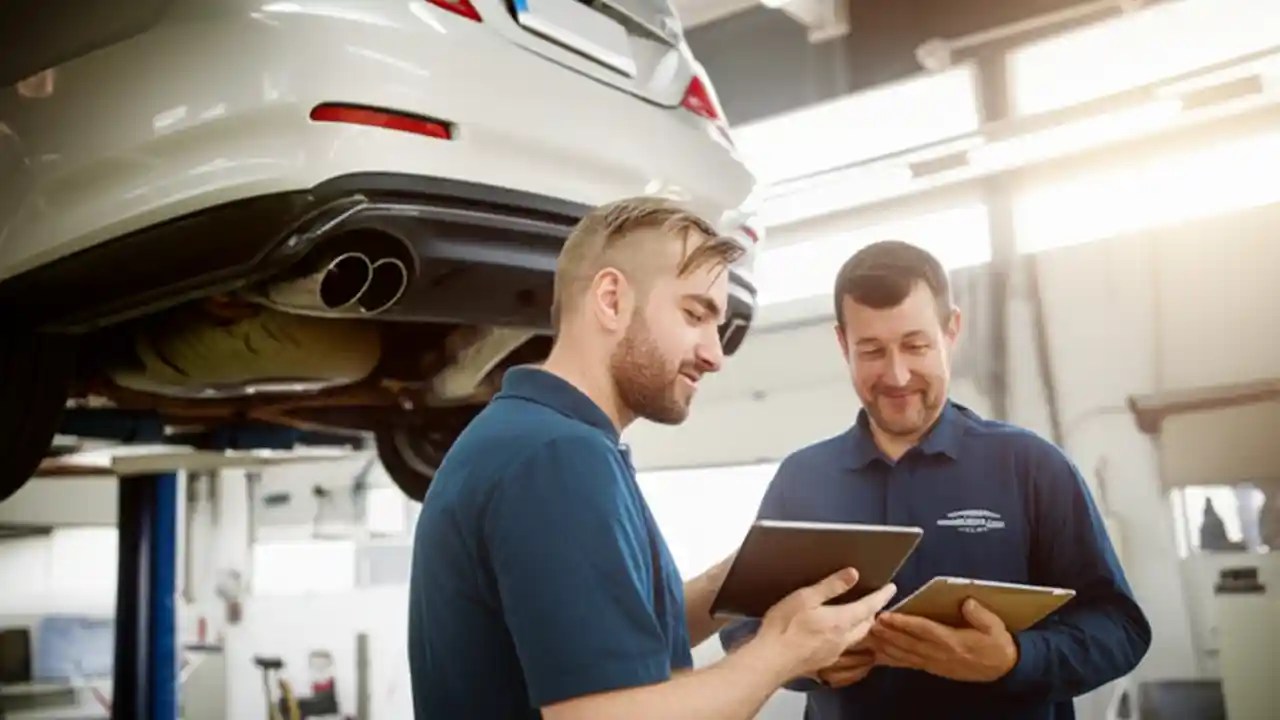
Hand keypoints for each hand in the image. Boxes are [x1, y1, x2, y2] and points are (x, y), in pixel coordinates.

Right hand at [754, 568, 897, 679]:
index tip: (891, 588)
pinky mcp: (824, 661)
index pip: (869, 606)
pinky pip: (845, 646)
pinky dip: (849, 635)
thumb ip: (831, 586)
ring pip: (857, 636)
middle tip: (876, 600)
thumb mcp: (806, 598)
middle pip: (867, 624)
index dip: (882, 596)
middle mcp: (842, 639)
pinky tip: (838, 633)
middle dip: (874, 611)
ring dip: (863, 624)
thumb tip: (853, 574)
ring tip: (861, 615)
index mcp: (841, 621)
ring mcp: (834, 652)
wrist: (770, 660)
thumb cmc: (783, 628)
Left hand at [867, 598, 1017, 682]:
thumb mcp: (995, 626)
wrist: (1003, 669)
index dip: (903, 623)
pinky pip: (908, 664)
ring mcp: (935, 663)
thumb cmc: (996, 644)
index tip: (886, 615)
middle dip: (887, 633)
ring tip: (869, 636)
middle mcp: (940, 654)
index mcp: (953, 641)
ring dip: (886, 645)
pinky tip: (879, 655)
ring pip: (905, 655)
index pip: (923, 630)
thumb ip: (980, 614)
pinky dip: (892, 659)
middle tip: (868, 622)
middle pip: (908, 643)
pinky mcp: (933, 668)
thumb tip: (967, 601)